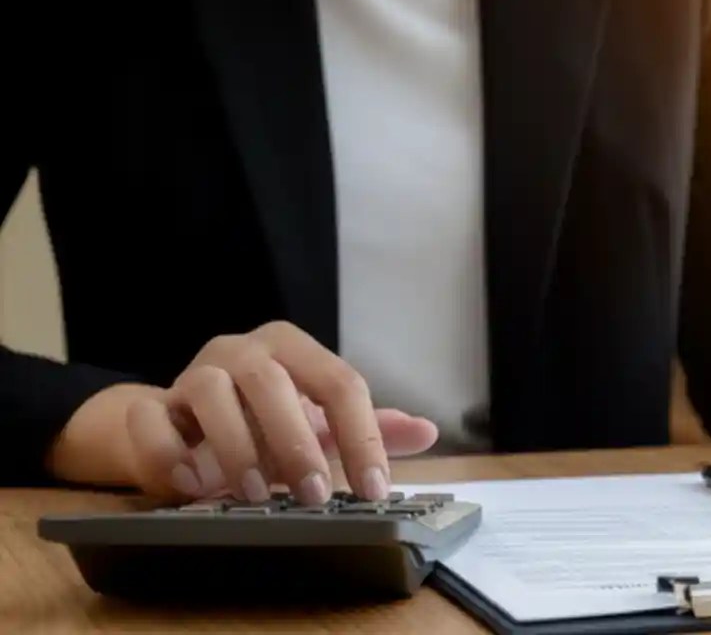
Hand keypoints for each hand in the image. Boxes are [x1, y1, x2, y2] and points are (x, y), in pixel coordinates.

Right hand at [46, 321, 438, 504]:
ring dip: (237, 447)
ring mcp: (191, 374)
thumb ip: (370, 428)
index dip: (361, 436)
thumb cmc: (264, 423)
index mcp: (292, 349)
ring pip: (211, 393)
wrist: (184, 428)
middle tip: (316, 495)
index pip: (339, 382)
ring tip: (259, 494)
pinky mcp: (149, 407)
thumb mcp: (321, 424)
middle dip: (299, 443)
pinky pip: (150, 421)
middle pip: (273, 383)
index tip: (375, 488)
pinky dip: (168, 453)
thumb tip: (428, 430)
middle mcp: (242, 352)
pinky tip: (191, 486)